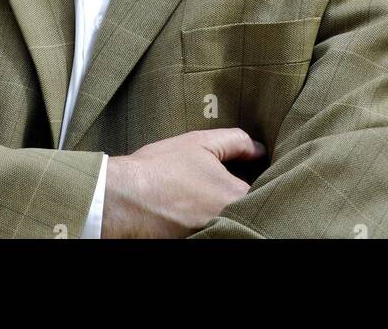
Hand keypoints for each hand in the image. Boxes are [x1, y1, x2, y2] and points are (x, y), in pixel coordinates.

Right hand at [102, 127, 265, 238]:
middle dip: (246, 200)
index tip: (253, 173)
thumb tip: (258, 149)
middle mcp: (229, 223)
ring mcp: (212, 236)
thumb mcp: (200, 143)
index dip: (261, 182)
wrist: (123, 200)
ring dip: (229, 213)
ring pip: (232, 223)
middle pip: (250, 211)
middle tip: (227, 186)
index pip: (265, 193)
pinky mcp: (197, 244)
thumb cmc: (160, 169)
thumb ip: (236, 142)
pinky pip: (215, 232)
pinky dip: (213, 223)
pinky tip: (198, 210)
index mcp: (235, 198)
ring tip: (209, 197)